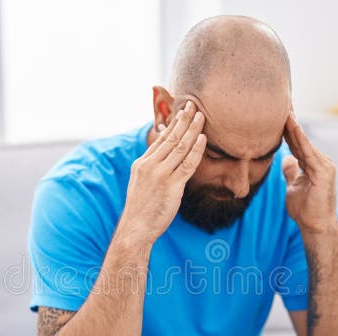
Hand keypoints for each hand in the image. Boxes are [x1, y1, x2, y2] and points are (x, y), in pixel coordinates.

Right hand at [118, 101, 205, 244]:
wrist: (135, 229)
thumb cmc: (141, 211)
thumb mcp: (142, 185)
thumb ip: (152, 170)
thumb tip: (162, 161)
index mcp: (142, 163)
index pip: (160, 139)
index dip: (173, 124)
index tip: (182, 112)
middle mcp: (149, 165)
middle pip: (170, 138)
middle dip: (183, 120)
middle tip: (193, 105)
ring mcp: (160, 175)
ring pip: (180, 147)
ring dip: (192, 130)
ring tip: (201, 116)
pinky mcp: (171, 186)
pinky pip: (187, 164)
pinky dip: (196, 150)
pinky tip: (203, 139)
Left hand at [282, 110, 337, 233]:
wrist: (316, 227)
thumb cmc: (306, 210)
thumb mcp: (294, 186)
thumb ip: (292, 172)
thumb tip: (286, 159)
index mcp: (313, 163)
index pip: (297, 142)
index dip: (286, 129)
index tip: (275, 114)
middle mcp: (321, 161)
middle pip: (301, 138)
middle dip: (290, 121)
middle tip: (280, 101)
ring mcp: (325, 165)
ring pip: (304, 142)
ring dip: (293, 125)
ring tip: (283, 109)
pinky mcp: (324, 172)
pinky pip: (308, 152)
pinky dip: (299, 138)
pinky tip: (291, 126)